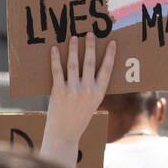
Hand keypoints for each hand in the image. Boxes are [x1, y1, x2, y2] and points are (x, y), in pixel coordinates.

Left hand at [42, 36, 115, 167]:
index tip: (112, 43)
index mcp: (99, 93)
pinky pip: (57, 71)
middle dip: (90, 46)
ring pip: (73, 64)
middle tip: (90, 34)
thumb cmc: (79, 117)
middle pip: (90, 63)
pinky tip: (55, 49)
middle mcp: (87, 90)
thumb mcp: (92, 103)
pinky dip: (56, 59)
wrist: (64, 133)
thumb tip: (90, 67)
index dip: (110, 55)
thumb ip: (93, 88)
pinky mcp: (58, 91)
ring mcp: (72, 90)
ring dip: (73, 49)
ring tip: (74, 38)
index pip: (107, 70)